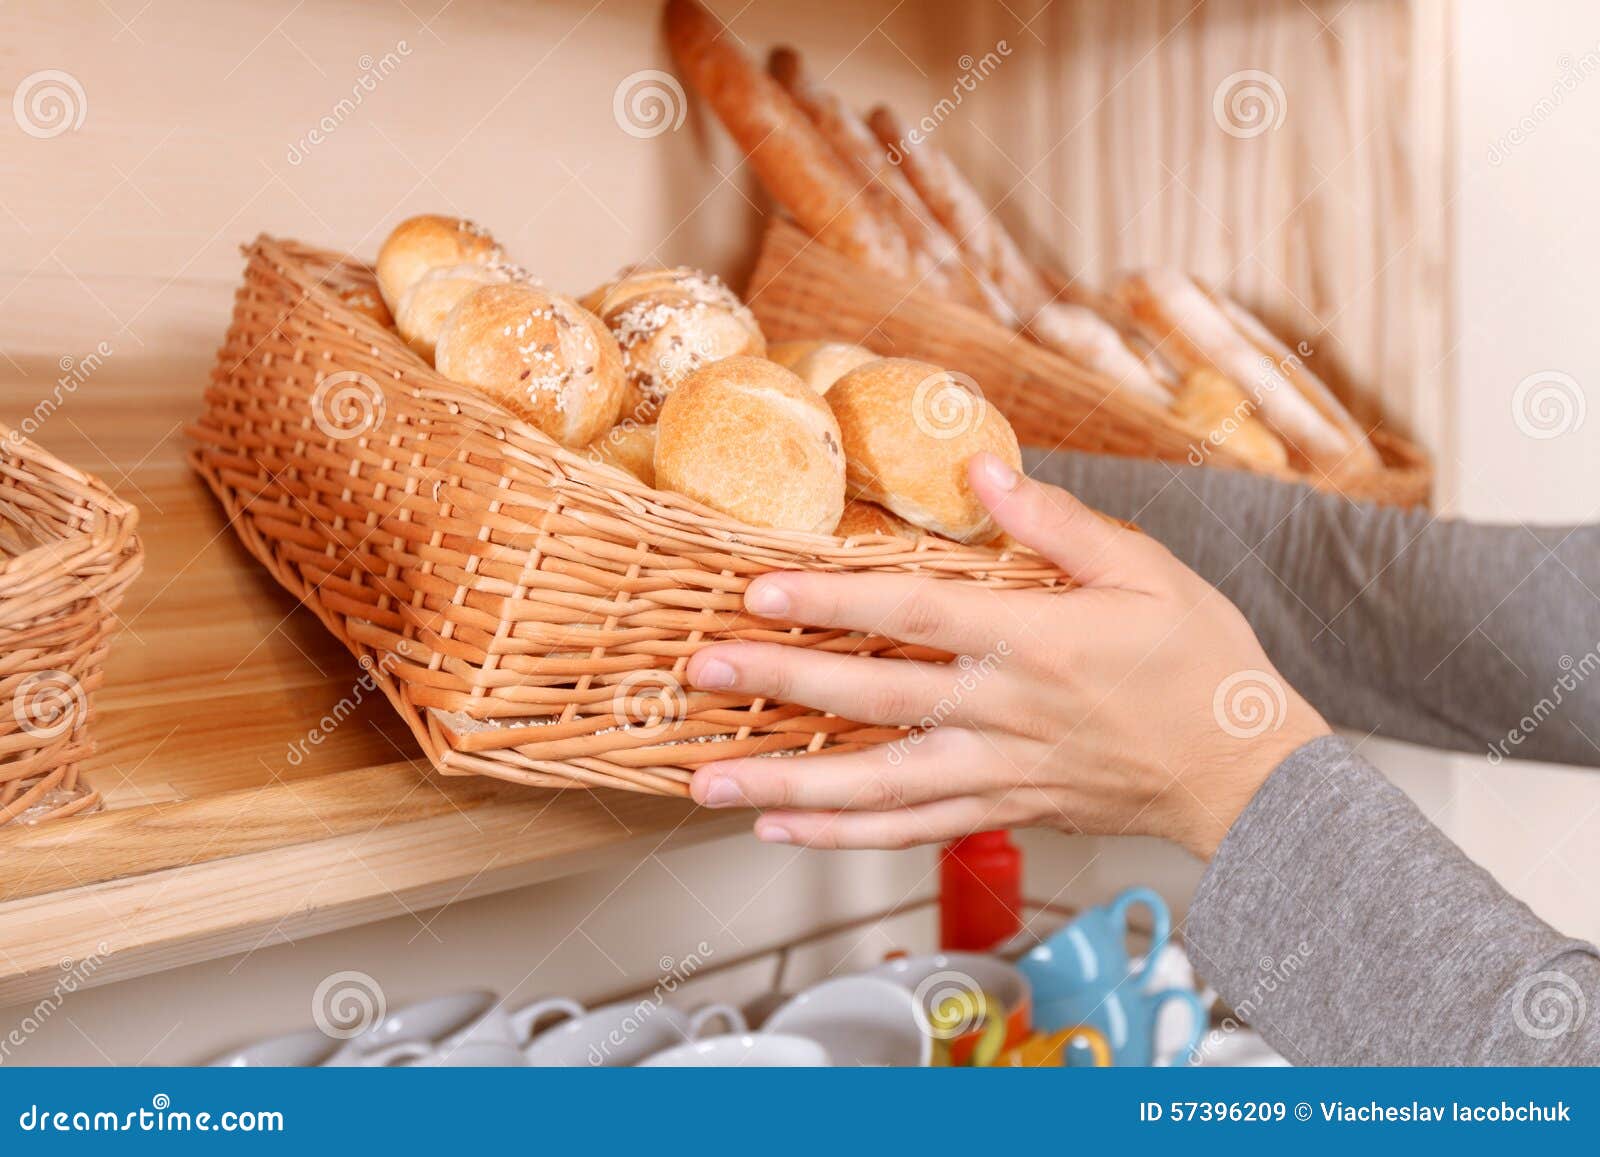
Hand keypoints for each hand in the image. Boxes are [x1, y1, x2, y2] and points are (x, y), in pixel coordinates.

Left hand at [686, 454, 1329, 858]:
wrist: (1247, 773)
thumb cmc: (1202, 664)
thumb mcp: (1147, 570)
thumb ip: (1058, 522)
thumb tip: (983, 471)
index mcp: (1036, 640)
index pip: (914, 615)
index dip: (831, 602)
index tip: (759, 593)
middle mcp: (1006, 712)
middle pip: (873, 699)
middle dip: (780, 686)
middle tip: (701, 674)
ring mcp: (999, 772)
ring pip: (875, 785)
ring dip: (786, 785)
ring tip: (708, 784)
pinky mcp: (1002, 810)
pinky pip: (909, 831)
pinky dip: (841, 835)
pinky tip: (780, 831)